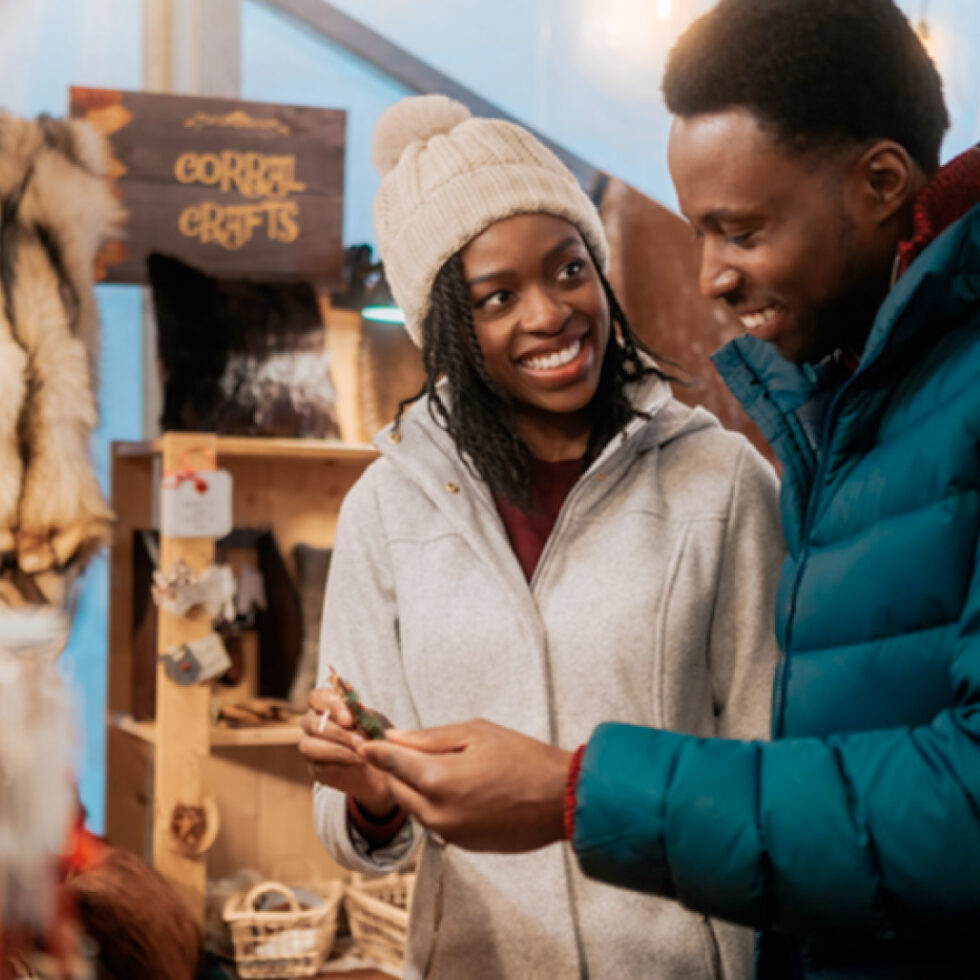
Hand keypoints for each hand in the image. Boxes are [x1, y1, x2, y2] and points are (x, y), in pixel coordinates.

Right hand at [299, 687, 395, 815]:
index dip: (331, 706)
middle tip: (360, 740)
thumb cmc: (376, 736)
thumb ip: (364, 714)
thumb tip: (357, 707)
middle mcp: (314, 723)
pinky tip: (358, 760)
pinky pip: (318, 765)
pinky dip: (340, 761)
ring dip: (336, 749)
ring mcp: (311, 745)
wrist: (383, 765)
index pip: (317, 697)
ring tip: (361, 752)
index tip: (349, 719)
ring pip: (308, 745)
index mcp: (326, 705)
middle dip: (337, 732)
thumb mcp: (376, 722)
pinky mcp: (315, 767)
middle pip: (311, 722)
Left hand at [358, 719, 571, 851]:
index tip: (364, 741)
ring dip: (416, 787)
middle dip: (396, 768)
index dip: (375, 749)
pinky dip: (436, 803)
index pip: (391, 763)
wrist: (561, 799)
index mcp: (437, 780)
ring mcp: (449, 832)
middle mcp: (437, 812)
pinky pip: (435, 820)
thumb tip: (394, 737)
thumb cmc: (523, 758)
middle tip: (398, 748)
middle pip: (397, 788)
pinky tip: (457, 786)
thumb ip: (430, 737)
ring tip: (436, 764)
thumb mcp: (476, 733)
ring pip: (415, 807)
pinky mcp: (462, 844)